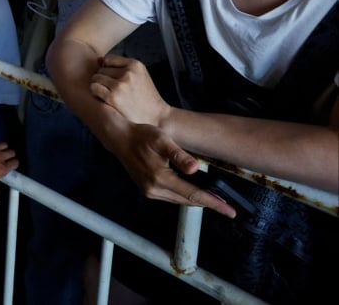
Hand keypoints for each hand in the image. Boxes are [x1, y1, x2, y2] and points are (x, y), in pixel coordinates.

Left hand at [90, 55, 171, 127]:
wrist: (156, 117)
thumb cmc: (145, 97)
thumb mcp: (139, 76)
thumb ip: (120, 66)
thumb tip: (98, 60)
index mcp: (135, 65)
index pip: (108, 59)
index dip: (108, 70)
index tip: (114, 80)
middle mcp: (128, 73)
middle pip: (101, 69)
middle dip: (104, 79)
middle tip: (113, 90)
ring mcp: (120, 85)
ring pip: (96, 78)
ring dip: (99, 86)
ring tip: (109, 94)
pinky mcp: (112, 97)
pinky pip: (94, 88)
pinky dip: (96, 93)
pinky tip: (104, 99)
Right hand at [108, 122, 235, 217]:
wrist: (119, 137)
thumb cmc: (141, 136)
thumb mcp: (163, 141)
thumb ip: (180, 156)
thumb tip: (195, 168)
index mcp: (160, 178)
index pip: (193, 195)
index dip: (214, 203)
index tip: (230, 212)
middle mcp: (154, 189)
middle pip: (187, 201)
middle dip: (208, 203)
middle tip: (226, 206)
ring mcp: (149, 191)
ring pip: (179, 200)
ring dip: (195, 200)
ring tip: (213, 199)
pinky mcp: (147, 189)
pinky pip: (171, 197)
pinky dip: (184, 196)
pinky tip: (191, 192)